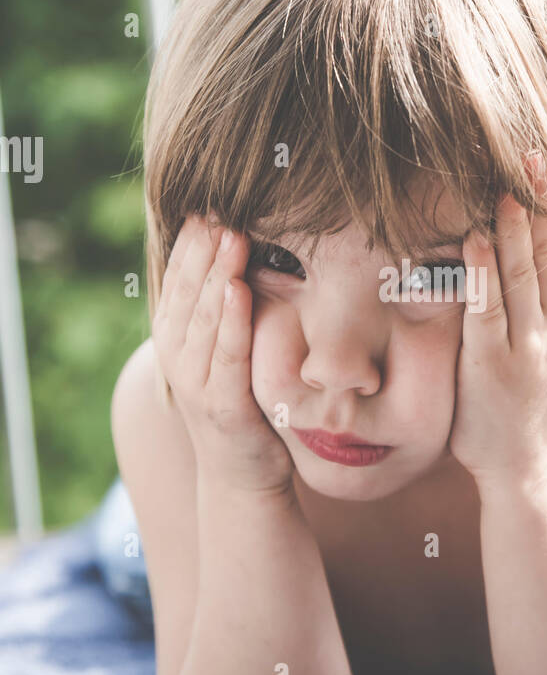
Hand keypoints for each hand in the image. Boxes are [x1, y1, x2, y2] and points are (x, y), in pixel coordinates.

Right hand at [152, 213, 296, 494]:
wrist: (243, 475)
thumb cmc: (241, 401)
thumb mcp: (225, 348)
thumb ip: (222, 306)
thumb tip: (241, 244)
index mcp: (175, 335)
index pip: (179, 275)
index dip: (192, 239)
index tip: (210, 199)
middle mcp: (177, 355)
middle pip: (188, 289)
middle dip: (205, 247)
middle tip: (222, 204)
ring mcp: (196, 382)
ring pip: (203, 317)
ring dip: (216, 274)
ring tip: (231, 236)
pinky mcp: (223, 405)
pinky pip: (226, 356)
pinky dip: (230, 322)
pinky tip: (238, 290)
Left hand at [447, 156, 546, 492]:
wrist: (533, 472)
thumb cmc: (532, 412)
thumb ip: (545, 312)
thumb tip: (532, 270)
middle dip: (542, 200)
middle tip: (535, 152)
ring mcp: (524, 343)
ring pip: (522, 272)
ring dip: (512, 226)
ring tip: (505, 184)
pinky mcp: (492, 362)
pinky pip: (487, 308)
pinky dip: (482, 271)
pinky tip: (474, 239)